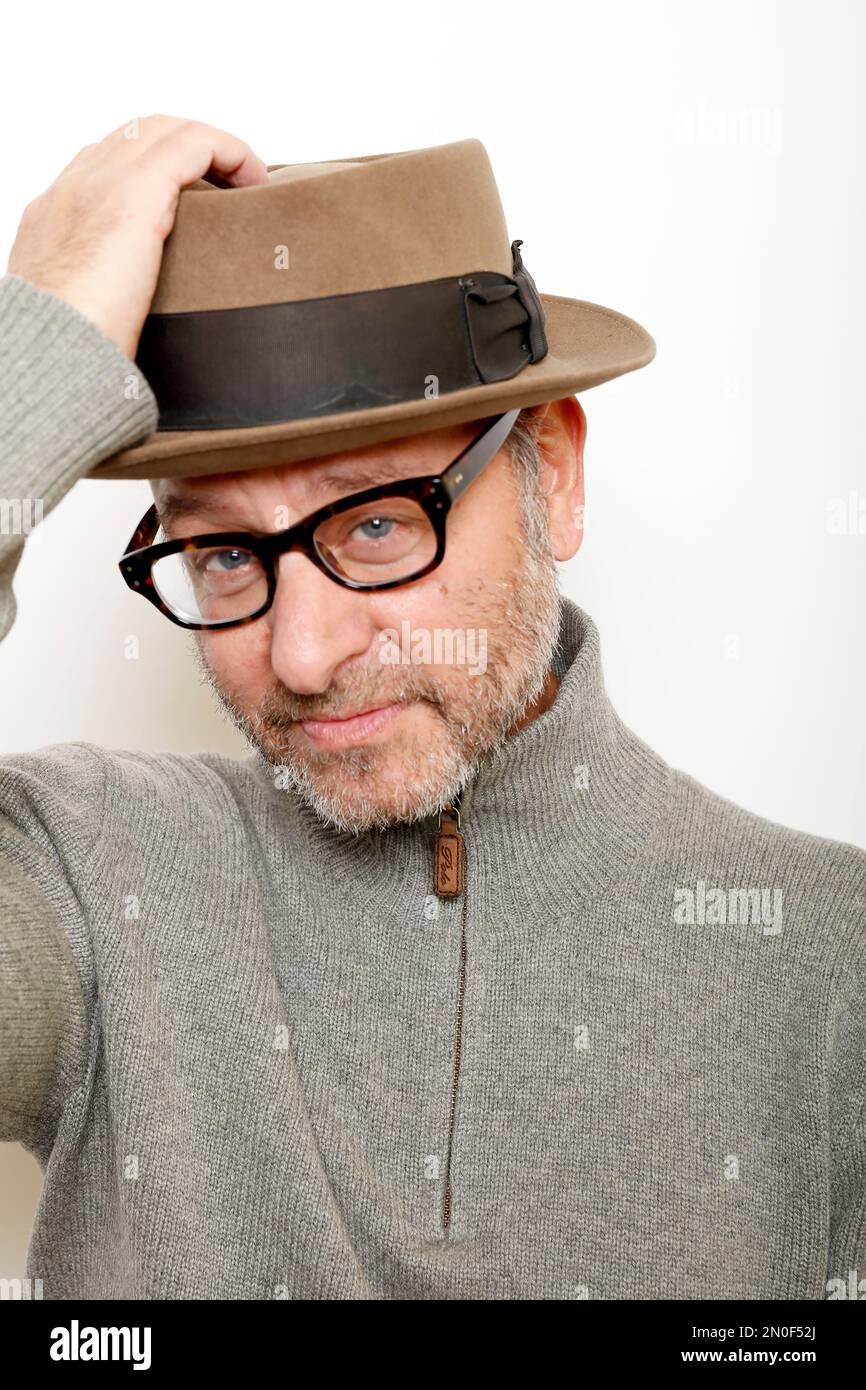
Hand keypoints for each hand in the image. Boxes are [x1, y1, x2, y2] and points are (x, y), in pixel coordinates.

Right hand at [6, 115, 268, 358]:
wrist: (48, 350)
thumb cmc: (65, 352)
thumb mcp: (78, 316)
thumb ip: (100, 307)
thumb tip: (126, 336)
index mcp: (54, 218)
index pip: (102, 168)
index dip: (150, 170)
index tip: (189, 201)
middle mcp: (75, 188)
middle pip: (135, 136)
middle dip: (184, 149)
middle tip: (226, 186)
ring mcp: (102, 181)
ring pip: (164, 130)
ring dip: (211, 148)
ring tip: (246, 183)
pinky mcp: (137, 190)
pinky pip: (194, 142)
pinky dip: (231, 152)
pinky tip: (254, 181)